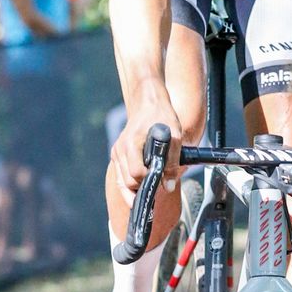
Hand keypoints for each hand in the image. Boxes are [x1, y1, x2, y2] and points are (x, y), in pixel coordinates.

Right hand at [111, 88, 182, 205]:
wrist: (149, 102)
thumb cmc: (162, 117)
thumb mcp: (174, 137)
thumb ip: (172, 162)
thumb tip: (168, 186)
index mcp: (131, 144)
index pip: (135, 175)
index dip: (149, 182)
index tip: (161, 181)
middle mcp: (120, 150)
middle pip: (127, 183)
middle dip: (142, 188)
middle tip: (157, 188)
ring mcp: (117, 152)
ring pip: (122, 182)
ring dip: (135, 188)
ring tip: (150, 189)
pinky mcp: (117, 154)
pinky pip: (121, 175)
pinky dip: (130, 182)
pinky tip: (142, 183)